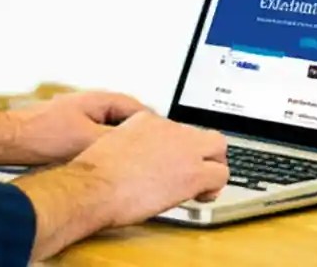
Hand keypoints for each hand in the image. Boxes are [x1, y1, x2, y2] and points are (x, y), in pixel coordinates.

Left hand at [3, 91, 148, 164]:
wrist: (11, 140)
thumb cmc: (42, 134)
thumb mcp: (89, 140)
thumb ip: (117, 140)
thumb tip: (138, 146)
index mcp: (99, 100)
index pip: (138, 107)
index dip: (153, 124)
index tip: (164, 137)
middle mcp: (90, 104)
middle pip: (125, 118)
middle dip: (138, 134)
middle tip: (151, 149)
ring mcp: (78, 116)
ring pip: (110, 129)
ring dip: (120, 142)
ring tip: (130, 158)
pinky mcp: (68, 130)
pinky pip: (96, 138)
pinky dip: (104, 148)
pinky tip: (104, 163)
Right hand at [70, 111, 228, 227]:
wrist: (96, 186)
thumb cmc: (96, 174)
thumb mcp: (111, 146)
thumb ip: (131, 146)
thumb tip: (138, 162)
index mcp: (147, 120)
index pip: (176, 129)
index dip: (178, 148)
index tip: (173, 162)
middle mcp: (169, 129)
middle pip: (203, 133)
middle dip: (205, 152)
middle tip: (199, 169)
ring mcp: (184, 148)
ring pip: (218, 148)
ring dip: (212, 166)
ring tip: (203, 185)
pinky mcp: (194, 172)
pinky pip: (220, 175)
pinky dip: (214, 187)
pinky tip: (202, 196)